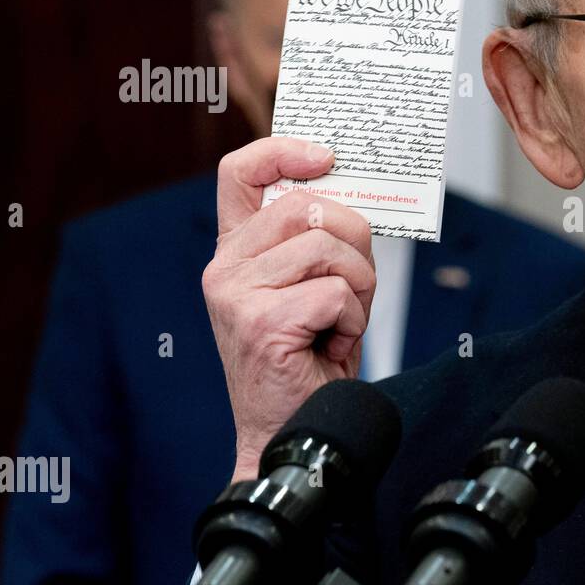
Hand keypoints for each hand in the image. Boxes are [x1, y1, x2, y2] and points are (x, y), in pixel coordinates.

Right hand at [202, 138, 375, 482]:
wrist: (291, 433)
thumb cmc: (307, 358)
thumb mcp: (307, 285)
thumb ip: (313, 239)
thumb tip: (351, 191)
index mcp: (235, 251)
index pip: (240, 172)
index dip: (283, 152)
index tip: (326, 157)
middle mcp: (225, 267)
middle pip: (311, 207)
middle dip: (356, 243)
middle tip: (355, 287)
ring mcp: (237, 294)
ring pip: (330, 249)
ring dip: (358, 289)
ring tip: (340, 323)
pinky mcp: (260, 322)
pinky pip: (337, 294)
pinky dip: (353, 321)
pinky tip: (332, 346)